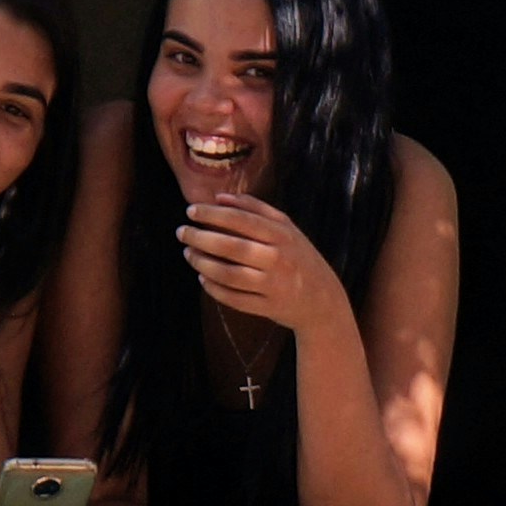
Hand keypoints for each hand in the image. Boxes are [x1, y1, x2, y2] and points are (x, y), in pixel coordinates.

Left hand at [179, 194, 352, 339]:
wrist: (323, 300)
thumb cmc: (299, 257)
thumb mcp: (286, 228)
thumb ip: (255, 208)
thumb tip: (219, 197)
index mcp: (282, 235)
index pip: (241, 220)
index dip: (212, 215)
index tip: (191, 211)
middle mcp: (278, 259)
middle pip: (231, 247)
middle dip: (200, 238)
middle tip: (182, 232)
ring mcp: (273, 285)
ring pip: (228, 274)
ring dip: (202, 264)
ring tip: (188, 254)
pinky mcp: (268, 307)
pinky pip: (234, 298)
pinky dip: (214, 289)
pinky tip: (203, 279)